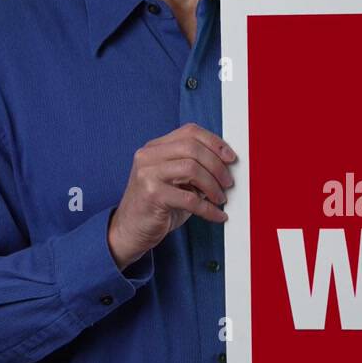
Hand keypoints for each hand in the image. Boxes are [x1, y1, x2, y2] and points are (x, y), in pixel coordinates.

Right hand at [108, 123, 236, 269]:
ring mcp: (147, 173)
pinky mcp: (151, 194)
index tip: (231, 158)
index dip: (215, 142)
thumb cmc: (157, 205)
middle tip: (228, 183)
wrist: (130, 230)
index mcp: (156, 147)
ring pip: (192, 168)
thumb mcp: (176, 181)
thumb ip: (195, 168)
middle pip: (193, 148)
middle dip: (217, 166)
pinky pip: (189, 198)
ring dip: (213, 185)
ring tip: (220, 198)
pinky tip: (217, 215)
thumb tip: (227, 165)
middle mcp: (149, 156)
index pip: (190, 132)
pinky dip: (208, 209)